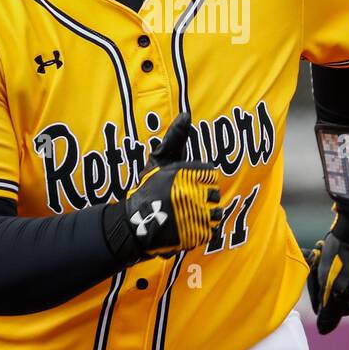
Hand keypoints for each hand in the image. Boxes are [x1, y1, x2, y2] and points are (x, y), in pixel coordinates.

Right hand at [102, 112, 222, 262]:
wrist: (133, 224)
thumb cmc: (148, 190)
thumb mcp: (159, 160)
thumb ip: (174, 137)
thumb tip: (186, 114)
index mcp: (188, 173)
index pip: (210, 175)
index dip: (198, 181)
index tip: (182, 187)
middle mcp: (194, 193)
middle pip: (214, 195)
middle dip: (201, 198)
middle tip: (182, 203)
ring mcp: (196, 215)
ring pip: (216, 213)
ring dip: (205, 216)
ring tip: (186, 216)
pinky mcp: (196, 235)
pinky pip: (212, 231)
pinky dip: (203, 232)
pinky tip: (189, 228)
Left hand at [303, 231, 348, 334]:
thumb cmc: (342, 259)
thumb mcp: (331, 288)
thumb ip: (328, 312)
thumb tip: (323, 331)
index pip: (323, 307)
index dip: (316, 292)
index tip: (320, 276)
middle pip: (325, 293)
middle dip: (318, 278)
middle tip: (320, 262)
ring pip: (326, 277)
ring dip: (319, 266)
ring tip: (322, 253)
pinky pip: (332, 265)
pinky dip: (325, 257)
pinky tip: (325, 248)